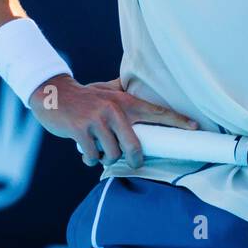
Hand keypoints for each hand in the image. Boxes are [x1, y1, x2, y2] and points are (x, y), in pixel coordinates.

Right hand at [30, 75, 199, 167]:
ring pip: (112, 154)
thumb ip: (121, 90)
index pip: (156, 111)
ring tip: (100, 150)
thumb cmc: (83, 96)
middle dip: (135, 160)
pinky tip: (87, 151)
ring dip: (106, 157)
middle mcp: (114, 110)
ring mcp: (97, 121)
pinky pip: (94, 156)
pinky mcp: (82, 131)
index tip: (195, 128)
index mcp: (124, 101)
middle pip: (134, 146)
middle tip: (133, 162)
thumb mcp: (105, 89)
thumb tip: (136, 85)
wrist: (53, 94)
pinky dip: (90, 159)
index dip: (177, 121)